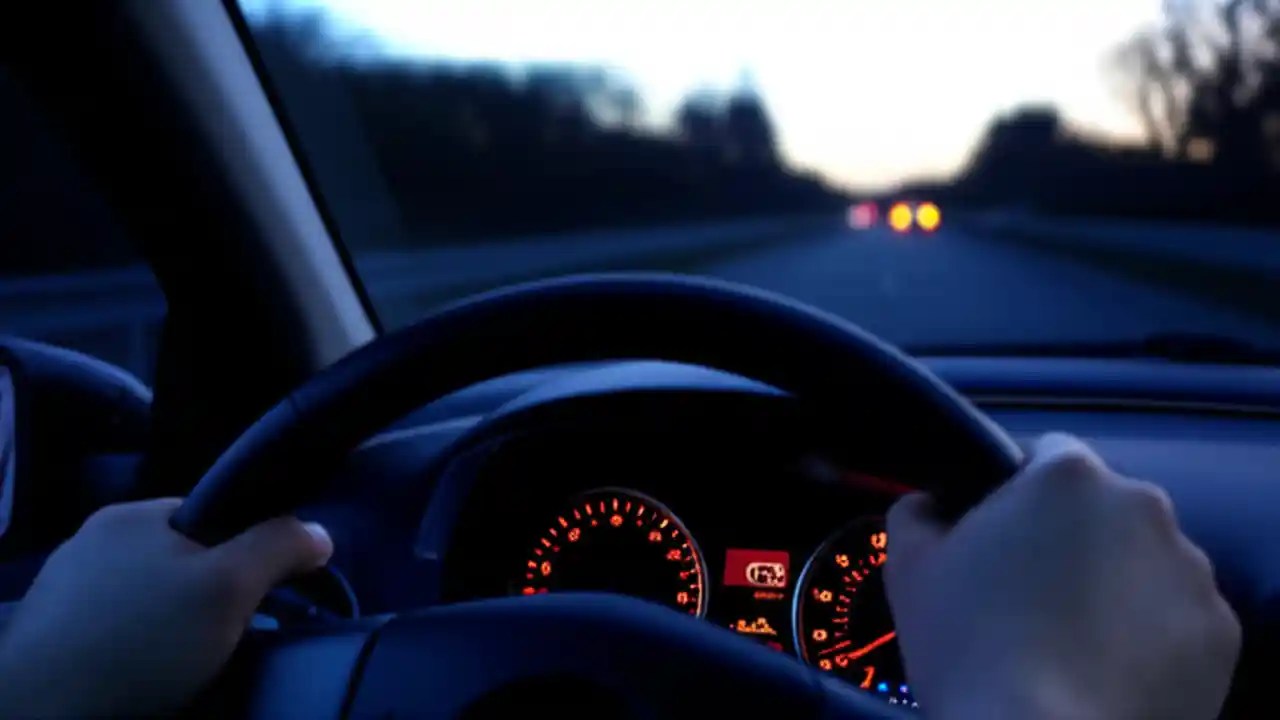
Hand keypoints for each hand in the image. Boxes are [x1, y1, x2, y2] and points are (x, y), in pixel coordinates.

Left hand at [0, 498, 331, 717]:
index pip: (208, 518)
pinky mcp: (49, 639)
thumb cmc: (142, 640)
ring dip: (171, 626)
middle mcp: (88, 543)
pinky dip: (137, 652)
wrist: (46, 712)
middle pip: (178, 561)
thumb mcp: (230, 587)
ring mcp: (63, 593)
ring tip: (187, 663)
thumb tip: (319, 532)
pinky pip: (114, 632)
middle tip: (227, 634)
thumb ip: (277, 548)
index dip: (243, 553)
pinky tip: (147, 678)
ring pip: (145, 600)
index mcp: (128, 516)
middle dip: (207, 595)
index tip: (254, 595)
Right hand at [886, 433, 1239, 719]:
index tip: (996, 538)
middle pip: (1100, 508)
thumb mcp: (910, 566)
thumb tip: (930, 506)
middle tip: (1027, 592)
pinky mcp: (1218, 629)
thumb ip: (918, 513)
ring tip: (1069, 638)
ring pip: (1143, 561)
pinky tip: (1106, 666)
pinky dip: (1149, 633)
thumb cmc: (969, 646)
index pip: (1044, 454)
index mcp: (1066, 476)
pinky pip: (1175, 616)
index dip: (1015, 493)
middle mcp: (1141, 505)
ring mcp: (1189, 569)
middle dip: (1070, 538)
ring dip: (1113, 582)